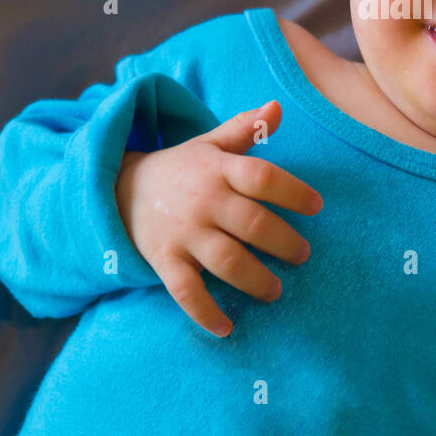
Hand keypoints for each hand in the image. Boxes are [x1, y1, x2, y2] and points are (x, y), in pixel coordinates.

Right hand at [114, 100, 320, 336]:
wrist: (118, 188)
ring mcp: (183, 233)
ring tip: (275, 291)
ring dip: (255, 280)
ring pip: (226, 261)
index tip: (317, 207)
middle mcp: (203, 201)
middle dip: (284, 243)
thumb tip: (277, 107)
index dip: (293, 191)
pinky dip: (206, 313)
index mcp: (218, 170)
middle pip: (252, 224)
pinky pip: (186, 291)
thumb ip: (245, 128)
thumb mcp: (209, 144)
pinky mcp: (164, 260)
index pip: (262, 177)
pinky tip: (227, 328)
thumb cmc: (180, 167)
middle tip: (303, 256)